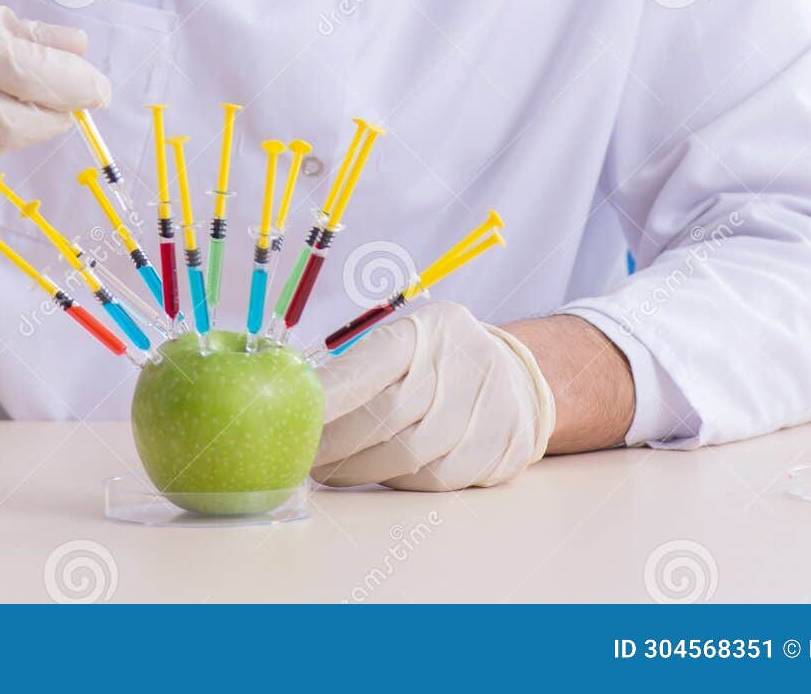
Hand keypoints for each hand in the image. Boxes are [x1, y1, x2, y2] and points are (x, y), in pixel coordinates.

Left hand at [311, 301, 554, 490]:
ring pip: (407, 455)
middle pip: (385, 416)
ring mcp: (488, 407)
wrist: (519, 376)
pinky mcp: (500, 449)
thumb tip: (297, 403)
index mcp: (428, 329)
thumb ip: (361, 369)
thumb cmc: (439, 362)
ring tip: (328, 468)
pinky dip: (396, 480)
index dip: (328, 396)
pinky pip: (433, 479)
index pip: (369, 365)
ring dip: (358, 468)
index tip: (291, 415)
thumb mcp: (408, 343)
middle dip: (334, 441)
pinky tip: (377, 472)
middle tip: (300, 453)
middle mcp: (462, 362)